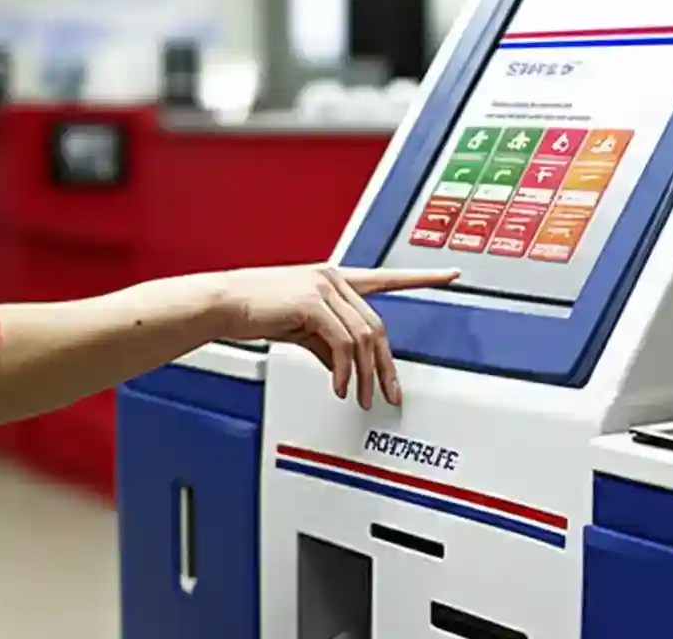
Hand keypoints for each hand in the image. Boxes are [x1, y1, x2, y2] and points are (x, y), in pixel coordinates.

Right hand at [219, 264, 458, 407]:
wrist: (221, 304)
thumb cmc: (254, 311)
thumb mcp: (300, 328)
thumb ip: (327, 342)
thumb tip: (347, 367)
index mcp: (334, 279)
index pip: (387, 277)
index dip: (422, 277)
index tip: (450, 274)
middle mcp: (334, 278)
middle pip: (377, 326)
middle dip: (385, 366)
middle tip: (388, 394)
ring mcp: (324, 286)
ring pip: (364, 336)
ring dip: (365, 374)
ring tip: (360, 397)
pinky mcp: (312, 301)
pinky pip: (343, 342)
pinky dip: (345, 370)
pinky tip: (339, 386)